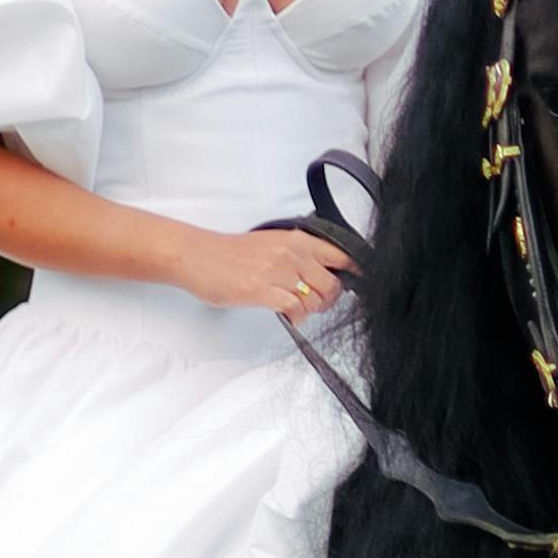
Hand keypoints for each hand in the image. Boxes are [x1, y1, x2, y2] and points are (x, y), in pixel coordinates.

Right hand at [176, 224, 353, 324]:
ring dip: (310, 310)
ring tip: (298, 308)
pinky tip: (288, 315)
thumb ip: (298, 255)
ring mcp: (277, 272)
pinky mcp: (261, 291)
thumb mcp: (272, 243)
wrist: (198, 256)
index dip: (355, 272)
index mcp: (296, 240)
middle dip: (329, 299)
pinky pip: (294, 309)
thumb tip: (323, 273)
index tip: (359, 284)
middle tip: (318, 303)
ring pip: (315, 299)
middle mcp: (291, 253)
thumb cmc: (231, 253)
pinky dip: (296, 317)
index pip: (342, 255)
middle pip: (333, 284)